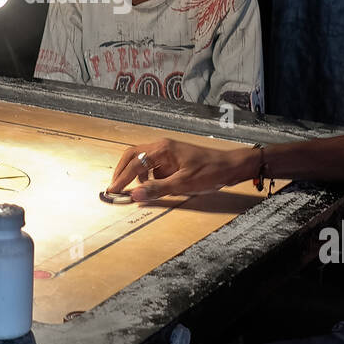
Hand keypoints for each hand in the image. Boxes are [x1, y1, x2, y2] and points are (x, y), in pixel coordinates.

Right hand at [107, 139, 251, 201]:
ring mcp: (166, 154)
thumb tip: (136, 195)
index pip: (134, 163)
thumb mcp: (184, 184)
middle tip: (115, 189)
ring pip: (141, 162)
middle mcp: (161, 148)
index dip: (121, 178)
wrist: (230, 167)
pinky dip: (147, 179)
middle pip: (132, 156)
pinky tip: (151, 189)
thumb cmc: (210, 171)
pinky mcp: (171, 161)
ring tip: (132, 191)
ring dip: (134, 176)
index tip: (112, 191)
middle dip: (122, 172)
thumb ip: (158, 189)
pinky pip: (152, 169)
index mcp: (162, 149)